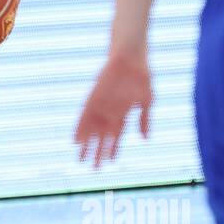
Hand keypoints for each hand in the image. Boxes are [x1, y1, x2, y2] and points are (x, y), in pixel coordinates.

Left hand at [74, 51, 152, 167]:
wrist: (131, 55)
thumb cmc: (141, 74)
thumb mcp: (148, 99)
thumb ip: (145, 119)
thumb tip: (145, 139)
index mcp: (123, 112)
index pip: (116, 135)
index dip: (113, 148)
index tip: (110, 162)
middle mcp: (110, 110)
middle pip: (102, 136)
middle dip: (98, 151)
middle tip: (92, 168)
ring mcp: (101, 104)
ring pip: (91, 129)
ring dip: (87, 144)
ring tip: (81, 158)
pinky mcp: (93, 97)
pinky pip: (84, 115)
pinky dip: (80, 128)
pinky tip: (76, 140)